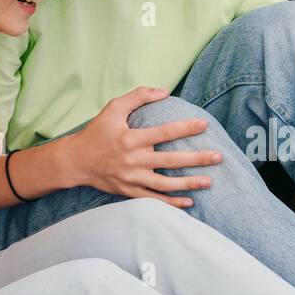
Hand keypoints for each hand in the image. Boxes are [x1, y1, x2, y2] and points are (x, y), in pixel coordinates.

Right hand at [67, 86, 223, 207]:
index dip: (186, 128)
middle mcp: (133, 160)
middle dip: (197, 159)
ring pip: (166, 184)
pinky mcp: (129, 191)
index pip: (164, 132)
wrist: (76, 161)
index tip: (204, 125)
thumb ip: (138, 96)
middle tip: (218, 157)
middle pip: (171, 160)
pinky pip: (154, 199)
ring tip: (209, 181)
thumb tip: (164, 91)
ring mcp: (132, 178)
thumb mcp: (113, 108)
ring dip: (189, 184)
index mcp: (131, 138)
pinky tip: (189, 202)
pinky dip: (172, 203)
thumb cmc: (97, 132)